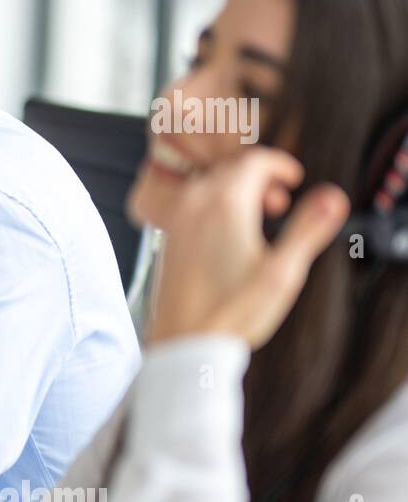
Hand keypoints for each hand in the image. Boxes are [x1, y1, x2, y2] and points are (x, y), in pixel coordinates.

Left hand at [146, 148, 349, 348]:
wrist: (185, 342)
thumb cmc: (233, 312)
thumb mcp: (283, 273)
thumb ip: (309, 229)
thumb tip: (333, 196)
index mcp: (225, 203)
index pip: (255, 160)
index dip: (280, 164)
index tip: (294, 180)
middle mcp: (195, 203)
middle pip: (231, 167)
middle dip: (260, 176)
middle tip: (282, 202)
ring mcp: (177, 218)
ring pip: (210, 182)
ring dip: (237, 188)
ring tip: (260, 217)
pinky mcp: (168, 236)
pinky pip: (193, 201)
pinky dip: (216, 203)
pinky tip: (231, 234)